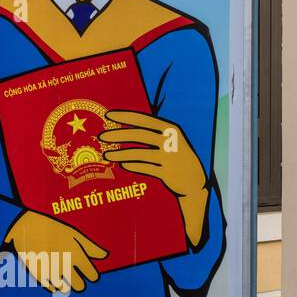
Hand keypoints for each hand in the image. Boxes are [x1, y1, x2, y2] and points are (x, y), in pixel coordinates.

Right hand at [6, 211, 107, 293]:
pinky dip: (53, 287)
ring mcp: (51, 269)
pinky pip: (49, 288)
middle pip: (80, 286)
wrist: (28, 223)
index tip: (88, 272)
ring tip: (64, 279)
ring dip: (66, 285)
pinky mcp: (38, 272)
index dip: (92, 275)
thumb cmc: (54, 226)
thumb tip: (105, 256)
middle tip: (76, 278)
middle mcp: (65, 264)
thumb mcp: (74, 233)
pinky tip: (54, 282)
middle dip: (79, 283)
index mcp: (77, 255)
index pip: (93, 276)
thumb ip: (91, 247)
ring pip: (65, 289)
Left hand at [100, 110, 208, 246]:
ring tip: (106, 155)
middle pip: (139, 135)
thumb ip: (150, 132)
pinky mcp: (168, 173)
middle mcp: (171, 141)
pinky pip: (144, 168)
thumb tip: (121, 126)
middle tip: (101, 136)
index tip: (108, 115)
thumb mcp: (168, 139)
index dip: (125, 116)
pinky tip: (123, 165)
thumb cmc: (175, 155)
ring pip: (139, 154)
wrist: (195, 180)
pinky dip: (132, 166)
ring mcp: (170, 157)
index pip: (144, 119)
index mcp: (171, 128)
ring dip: (120, 154)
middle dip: (118, 135)